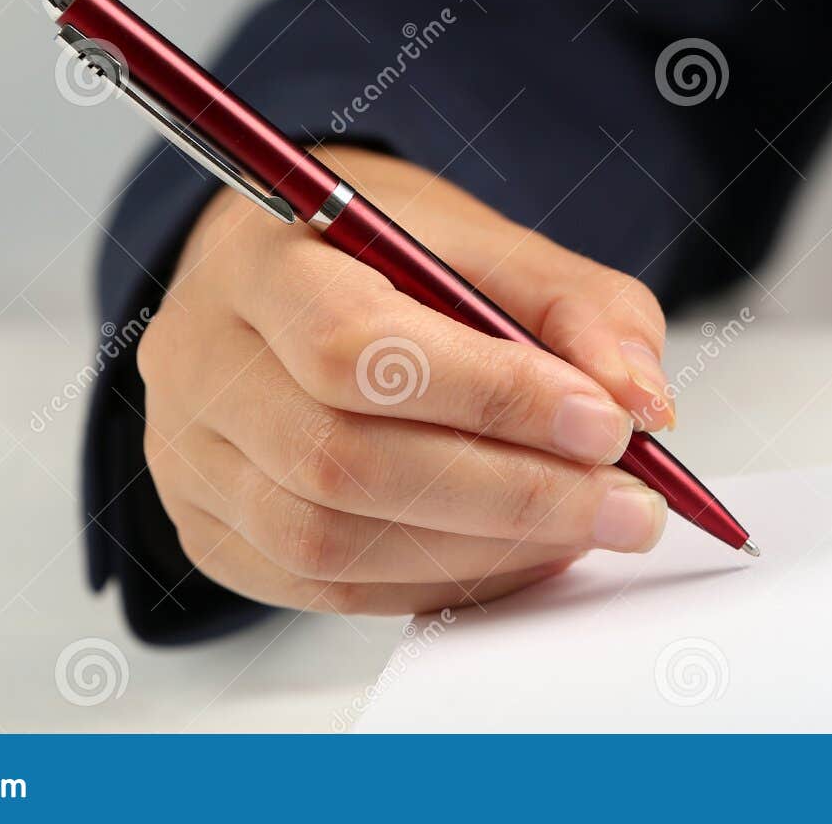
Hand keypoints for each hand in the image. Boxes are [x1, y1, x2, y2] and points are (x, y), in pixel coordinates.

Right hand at [135, 145, 677, 615]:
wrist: (282, 278)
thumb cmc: (381, 255)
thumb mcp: (486, 243)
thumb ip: (578, 307)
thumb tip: (641, 402)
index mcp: (260, 261)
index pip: (361, 348)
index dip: (492, 396)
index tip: (607, 425)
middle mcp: (200, 363)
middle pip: (343, 461)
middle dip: (511, 493)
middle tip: (626, 504)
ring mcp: (190, 457)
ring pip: (331, 542)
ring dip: (482, 550)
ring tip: (583, 527)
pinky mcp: (211, 530)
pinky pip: (327, 588)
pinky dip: (439, 581)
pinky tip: (517, 555)